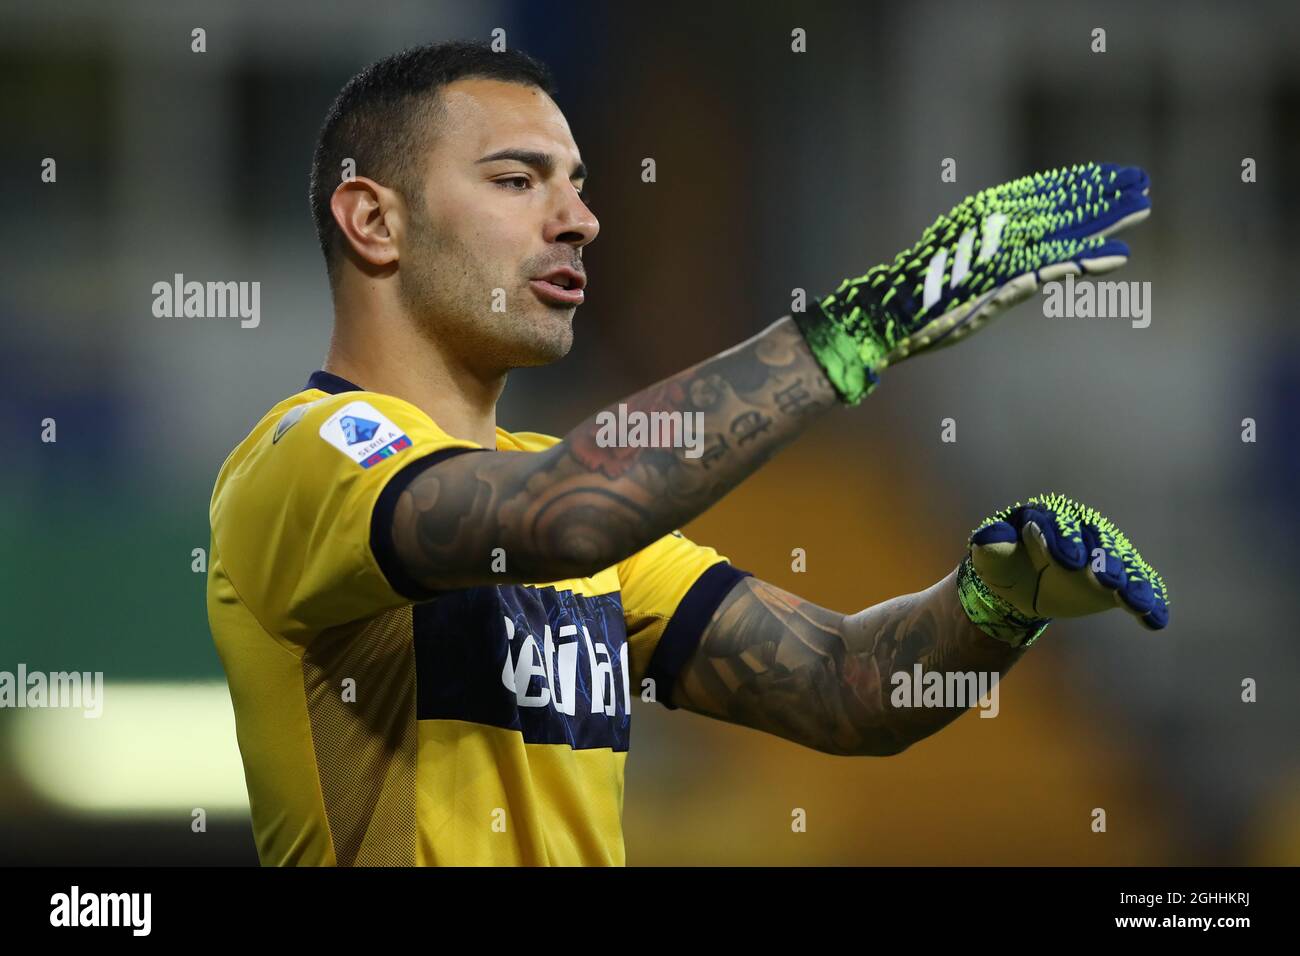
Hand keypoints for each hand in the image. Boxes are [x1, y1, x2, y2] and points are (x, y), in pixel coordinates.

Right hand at [794, 163, 1151, 403]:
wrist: (888, 316)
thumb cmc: (923, 298)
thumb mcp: (968, 271)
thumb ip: (1001, 257)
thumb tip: (1031, 255)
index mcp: (984, 217)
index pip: (1043, 192)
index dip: (1082, 183)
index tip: (1115, 176)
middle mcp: (993, 226)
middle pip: (1061, 204)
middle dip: (1103, 194)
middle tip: (1143, 184)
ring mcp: (998, 252)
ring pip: (1063, 228)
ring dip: (1106, 218)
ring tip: (1143, 207)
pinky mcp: (1000, 281)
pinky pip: (1053, 267)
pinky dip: (1087, 261)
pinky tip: (1119, 256)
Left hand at [966, 492, 1169, 637]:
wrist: (1022, 586)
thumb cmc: (1003, 564)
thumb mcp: (991, 556)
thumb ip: (991, 544)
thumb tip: (988, 536)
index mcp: (1048, 518)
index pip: (1059, 524)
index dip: (1066, 542)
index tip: (1070, 562)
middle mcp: (1082, 531)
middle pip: (1098, 542)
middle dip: (1104, 562)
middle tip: (1108, 581)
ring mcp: (1102, 554)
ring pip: (1122, 564)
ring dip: (1131, 583)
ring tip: (1135, 604)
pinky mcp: (1118, 579)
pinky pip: (1139, 586)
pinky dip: (1150, 601)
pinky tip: (1156, 619)